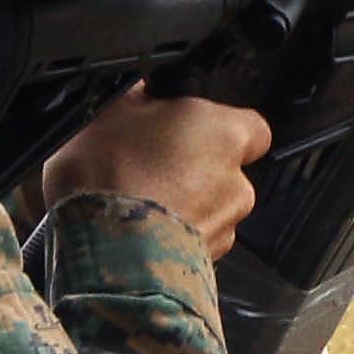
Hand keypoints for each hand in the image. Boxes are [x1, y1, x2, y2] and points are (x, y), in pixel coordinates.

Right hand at [36, 88, 273, 256]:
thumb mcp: (108, 112)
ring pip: (210, 209)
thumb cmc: (106, 178)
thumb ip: (139, 98)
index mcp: (224, 133)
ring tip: (136, 203)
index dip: (216, 126)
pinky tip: (137, 231)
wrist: (102, 252)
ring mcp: (224, 226)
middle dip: (192, 169)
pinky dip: (174, 237)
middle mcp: (236, 182)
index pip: (250, 126)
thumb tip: (142, 92)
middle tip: (148, 165)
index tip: (185, 128)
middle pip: (226, 170)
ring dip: (182, 206)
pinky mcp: (207, 262)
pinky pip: (194, 243)